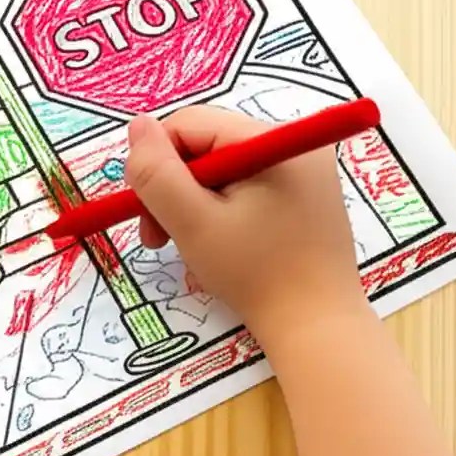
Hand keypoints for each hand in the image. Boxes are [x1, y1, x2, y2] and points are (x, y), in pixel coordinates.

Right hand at [123, 106, 363, 336]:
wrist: (318, 330)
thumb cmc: (256, 275)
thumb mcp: (193, 223)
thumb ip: (157, 173)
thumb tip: (137, 126)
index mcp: (270, 139)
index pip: (189, 125)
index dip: (157, 164)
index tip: (145, 215)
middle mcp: (293, 143)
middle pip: (206, 146)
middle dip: (174, 190)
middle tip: (159, 239)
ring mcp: (304, 170)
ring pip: (222, 169)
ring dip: (193, 205)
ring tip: (188, 249)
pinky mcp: (307, 196)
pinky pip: (247, 187)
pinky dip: (222, 213)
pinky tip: (220, 247)